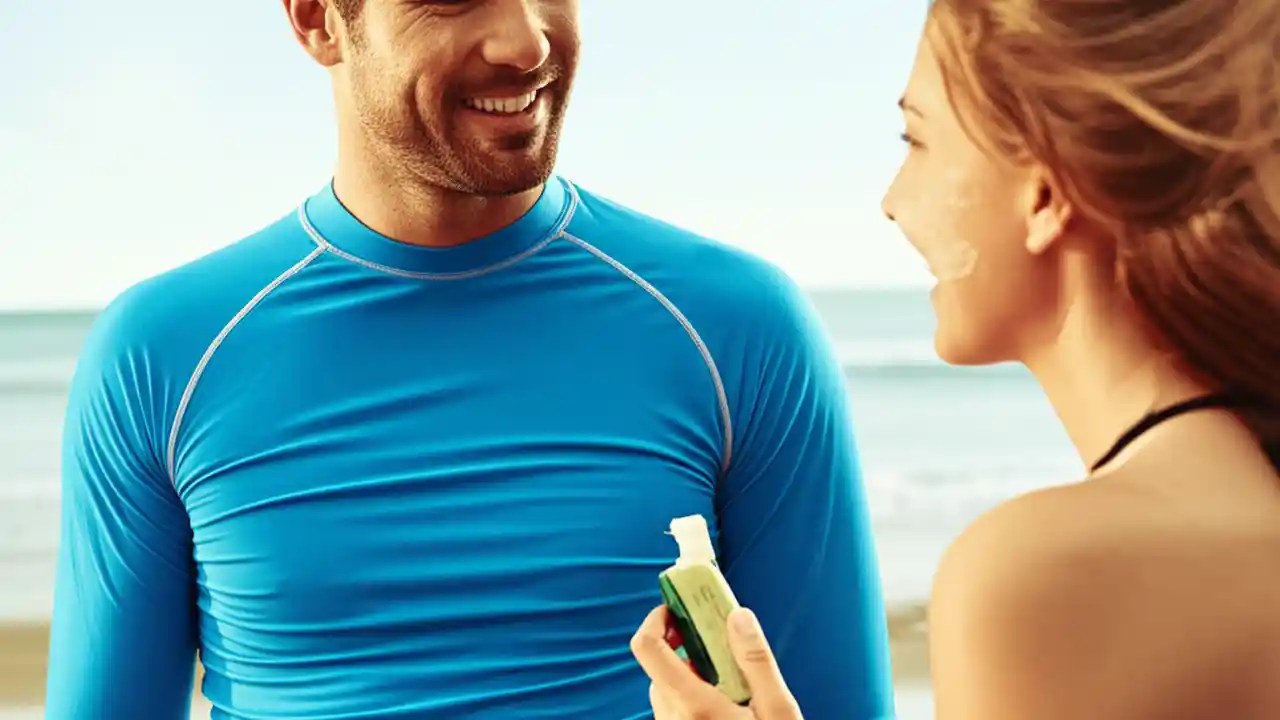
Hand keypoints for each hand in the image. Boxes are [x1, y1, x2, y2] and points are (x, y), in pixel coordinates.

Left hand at [630, 605, 802, 719]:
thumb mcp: (778, 711)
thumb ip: (755, 660)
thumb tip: (736, 615)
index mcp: (693, 705)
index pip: (647, 649)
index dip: (654, 619)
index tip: (677, 608)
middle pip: (657, 668)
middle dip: (682, 647)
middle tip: (716, 639)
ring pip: (664, 692)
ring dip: (687, 674)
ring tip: (729, 677)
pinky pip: (674, 713)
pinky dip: (691, 698)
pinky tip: (727, 705)